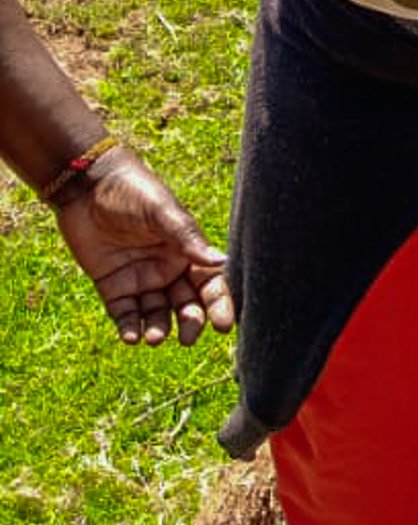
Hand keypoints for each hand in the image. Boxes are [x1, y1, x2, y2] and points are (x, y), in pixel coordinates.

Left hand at [53, 149, 234, 346]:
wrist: (88, 185)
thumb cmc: (133, 191)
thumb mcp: (162, 212)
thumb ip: (188, 238)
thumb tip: (221, 261)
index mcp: (185, 251)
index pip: (209, 283)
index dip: (218, 305)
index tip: (223, 326)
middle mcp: (166, 269)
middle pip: (185, 305)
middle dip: (189, 323)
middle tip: (186, 338)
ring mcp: (139, 279)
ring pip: (155, 314)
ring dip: (158, 328)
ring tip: (153, 337)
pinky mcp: (112, 286)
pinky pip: (124, 314)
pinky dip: (129, 328)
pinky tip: (131, 336)